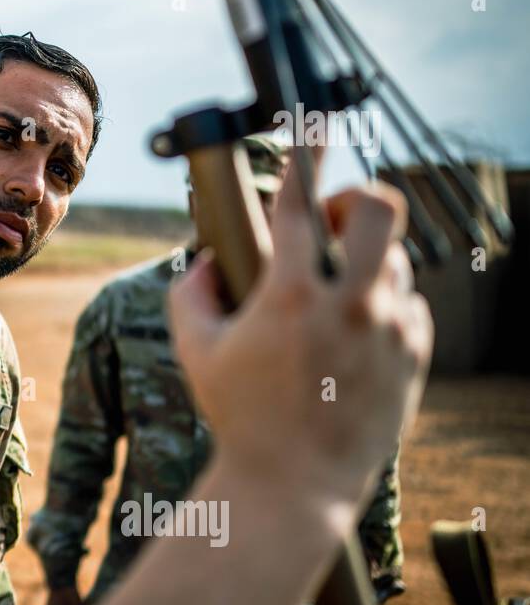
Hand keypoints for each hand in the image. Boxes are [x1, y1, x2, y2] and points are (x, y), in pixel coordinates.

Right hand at [168, 172, 431, 510]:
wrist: (295, 486)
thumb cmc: (239, 417)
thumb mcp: (194, 351)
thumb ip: (190, 292)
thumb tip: (207, 260)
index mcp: (290, 297)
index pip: (298, 200)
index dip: (303, 150)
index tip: (311, 118)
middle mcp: (349, 305)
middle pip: (379, 209)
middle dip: (353, 198)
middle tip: (329, 222)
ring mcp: (389, 330)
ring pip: (390, 260)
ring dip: (359, 263)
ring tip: (329, 299)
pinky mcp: (415, 354)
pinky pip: (405, 305)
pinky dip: (377, 307)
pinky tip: (349, 338)